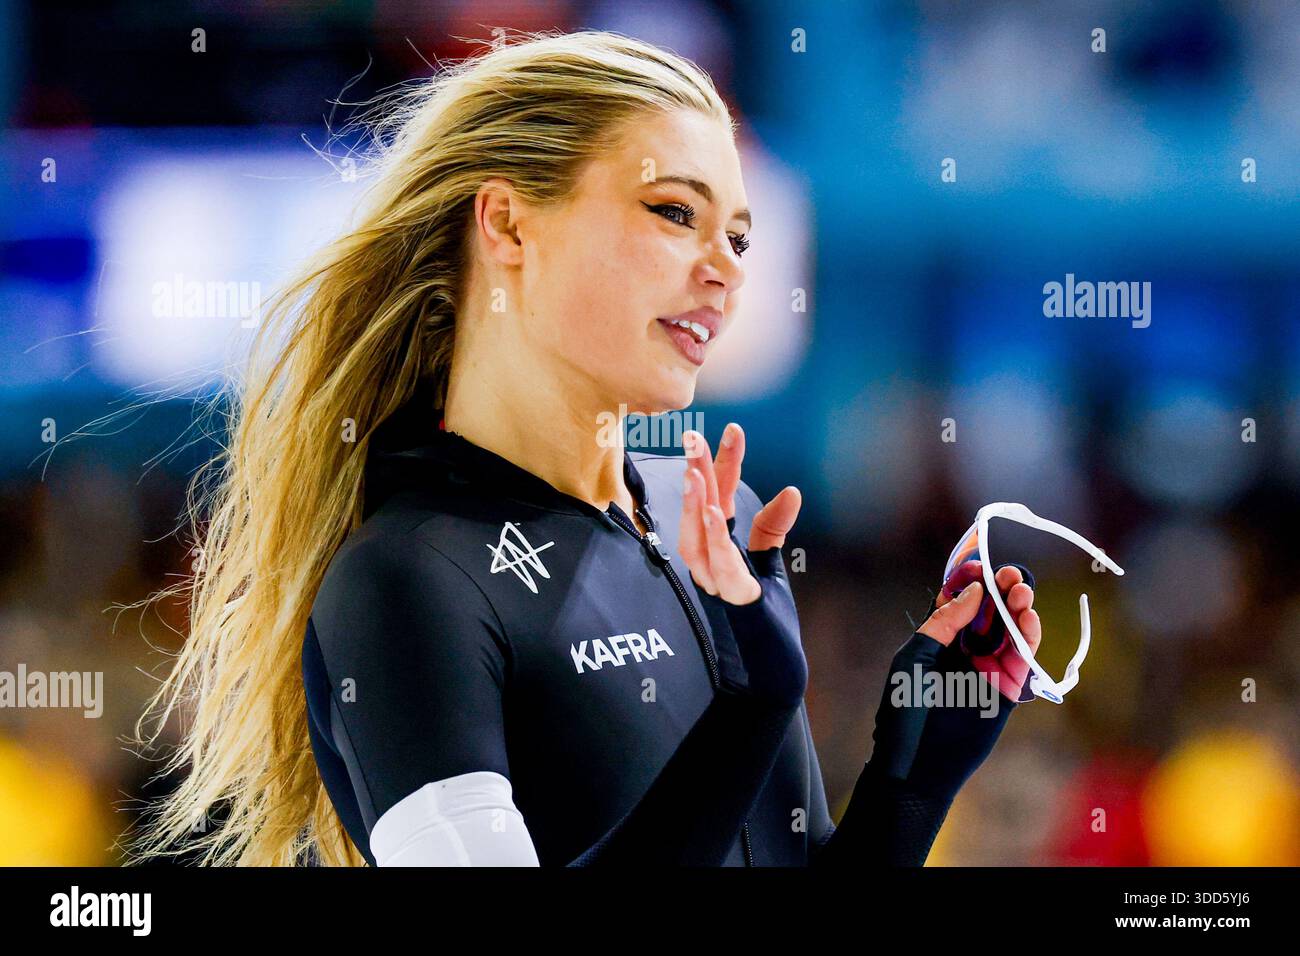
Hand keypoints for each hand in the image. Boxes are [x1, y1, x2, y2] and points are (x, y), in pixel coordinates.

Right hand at [679, 425, 801, 604]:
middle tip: (694, 437)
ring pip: (698, 537)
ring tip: (697, 471)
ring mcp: (718, 580)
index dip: (723, 463)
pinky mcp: (733, 599)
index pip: (719, 496)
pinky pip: (721, 565)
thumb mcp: (769, 564)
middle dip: (697, 473)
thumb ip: (771, 527)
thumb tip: (790, 490)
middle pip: (700, 510)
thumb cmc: (765, 616)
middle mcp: (712, 560)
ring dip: (696, 503)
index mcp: (721, 545)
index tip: (733, 428)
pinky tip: (715, 512)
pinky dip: (716, 538)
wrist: (770, 667)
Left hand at [918, 560, 1041, 701]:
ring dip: (1019, 608)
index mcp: (937, 640)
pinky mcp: (1006, 690)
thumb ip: (943, 624)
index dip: (971, 581)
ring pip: (1009, 631)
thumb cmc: (904, 710)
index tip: (981, 565)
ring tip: (1022, 591)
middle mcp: (964, 651)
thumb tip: (973, 592)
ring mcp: (987, 669)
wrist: (916, 763)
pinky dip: (1028, 637)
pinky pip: (1022, 659)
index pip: (958, 601)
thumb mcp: (914, 657)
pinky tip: (1027, 618)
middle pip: (989, 612)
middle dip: (1001, 590)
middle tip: (1011, 574)